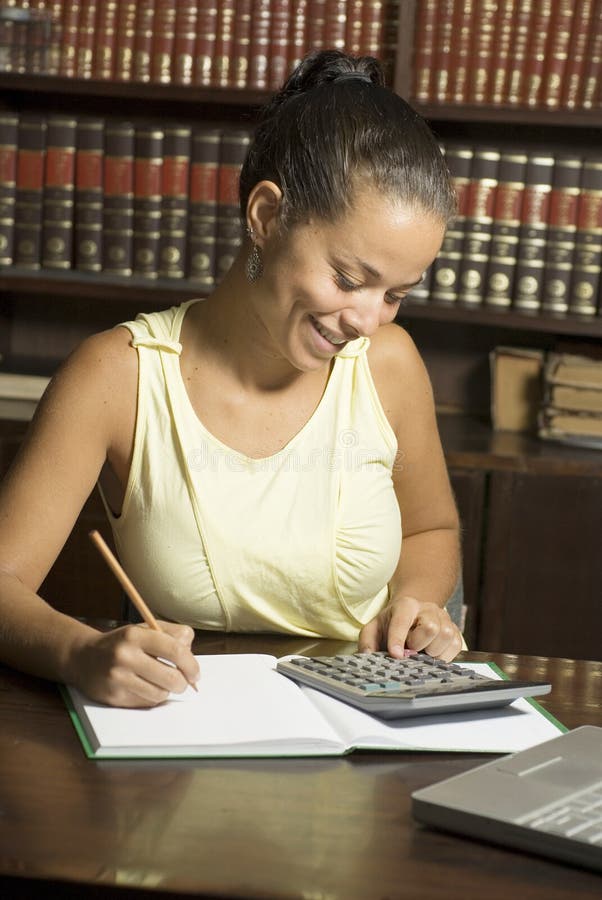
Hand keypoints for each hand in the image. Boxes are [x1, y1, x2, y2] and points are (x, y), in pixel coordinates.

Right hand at [67, 621, 199, 706]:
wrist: (82, 658)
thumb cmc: (121, 643)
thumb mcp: (144, 629)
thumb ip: (172, 633)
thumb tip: (190, 650)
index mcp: (135, 635)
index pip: (175, 651)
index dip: (191, 665)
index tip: (195, 673)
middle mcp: (125, 656)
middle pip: (171, 677)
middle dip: (182, 683)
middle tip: (181, 682)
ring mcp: (117, 678)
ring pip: (160, 694)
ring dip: (165, 691)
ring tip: (158, 682)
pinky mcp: (113, 697)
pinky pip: (145, 704)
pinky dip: (150, 698)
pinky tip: (143, 688)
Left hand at [358, 595, 462, 661]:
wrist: (413, 615)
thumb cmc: (392, 624)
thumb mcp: (374, 629)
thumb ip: (367, 641)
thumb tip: (368, 655)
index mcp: (405, 605)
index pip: (402, 621)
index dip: (398, 638)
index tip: (396, 655)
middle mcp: (427, 608)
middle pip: (430, 628)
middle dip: (419, 645)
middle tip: (410, 651)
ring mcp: (444, 618)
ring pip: (446, 636)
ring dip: (432, 652)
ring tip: (421, 652)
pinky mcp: (455, 630)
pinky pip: (455, 645)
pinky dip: (444, 656)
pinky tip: (432, 654)